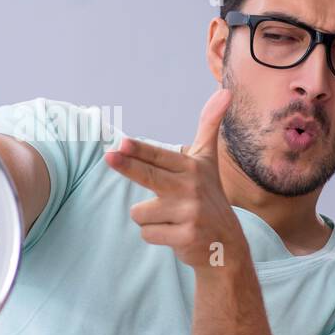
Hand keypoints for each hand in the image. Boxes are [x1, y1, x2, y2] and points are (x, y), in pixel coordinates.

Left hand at [103, 89, 240, 269]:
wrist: (226, 244)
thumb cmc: (209, 195)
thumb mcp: (208, 160)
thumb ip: (209, 126)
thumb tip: (225, 91)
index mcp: (192, 167)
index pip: (159, 157)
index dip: (139, 150)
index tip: (122, 143)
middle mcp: (192, 188)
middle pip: (149, 176)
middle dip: (127, 166)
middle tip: (108, 156)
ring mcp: (190, 213)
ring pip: (140, 213)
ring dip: (148, 219)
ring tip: (171, 219)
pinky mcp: (186, 236)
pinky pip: (147, 234)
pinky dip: (155, 236)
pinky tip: (175, 234)